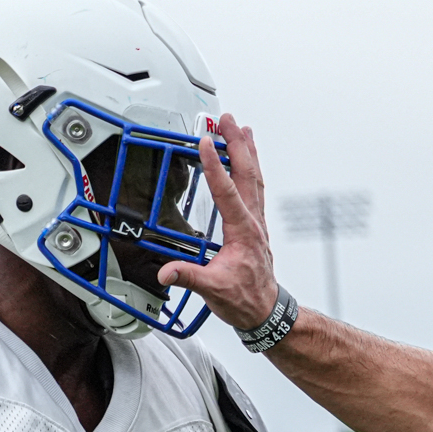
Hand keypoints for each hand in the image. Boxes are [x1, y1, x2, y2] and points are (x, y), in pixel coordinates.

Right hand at [158, 114, 281, 331]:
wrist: (265, 311)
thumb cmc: (243, 300)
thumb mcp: (213, 290)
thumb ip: (189, 278)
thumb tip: (166, 272)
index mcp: (243, 232)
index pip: (227, 192)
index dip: (215, 166)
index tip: (206, 142)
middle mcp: (254, 222)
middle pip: (247, 175)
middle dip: (238, 145)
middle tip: (228, 120)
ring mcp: (257, 222)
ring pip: (254, 179)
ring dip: (248, 151)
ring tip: (241, 128)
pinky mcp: (255, 225)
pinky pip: (254, 188)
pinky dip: (250, 168)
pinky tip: (246, 159)